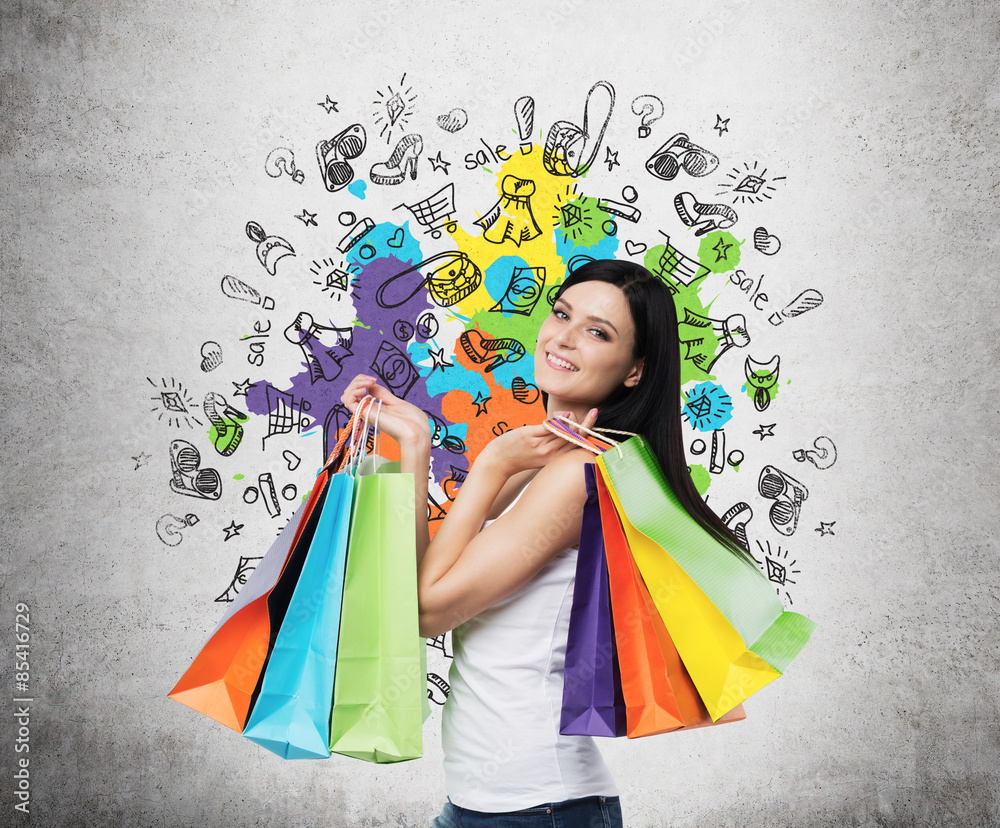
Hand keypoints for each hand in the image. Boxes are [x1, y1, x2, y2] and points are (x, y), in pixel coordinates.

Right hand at [340, 374, 430, 444]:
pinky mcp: (366, 415)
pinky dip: (353, 393)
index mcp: (374, 406)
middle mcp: (367, 409)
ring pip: (346, 397)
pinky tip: (364, 390)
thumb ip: (382, 394)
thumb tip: (371, 385)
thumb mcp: (395, 401)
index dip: (362, 381)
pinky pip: (349, 403)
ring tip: (367, 384)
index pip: (357, 392)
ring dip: (354, 385)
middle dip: (357, 381)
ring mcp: (366, 412)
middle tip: (371, 380)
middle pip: (349, 393)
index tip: (374, 379)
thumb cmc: (411, 420)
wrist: (417, 431)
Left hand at [480, 408, 598, 477]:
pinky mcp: (531, 436)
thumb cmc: (521, 454)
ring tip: (570, 413)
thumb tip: (568, 417)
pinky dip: (559, 420)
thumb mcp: (541, 451)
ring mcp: (541, 445)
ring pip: (564, 432)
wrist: (498, 461)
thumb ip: (554, 438)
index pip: (577, 445)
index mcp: (555, 458)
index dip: (589, 434)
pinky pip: (549, 427)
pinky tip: (564, 414)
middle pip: (574, 437)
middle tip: (595, 412)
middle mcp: (550, 453)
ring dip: (572, 420)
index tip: (595, 422)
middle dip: (587, 424)